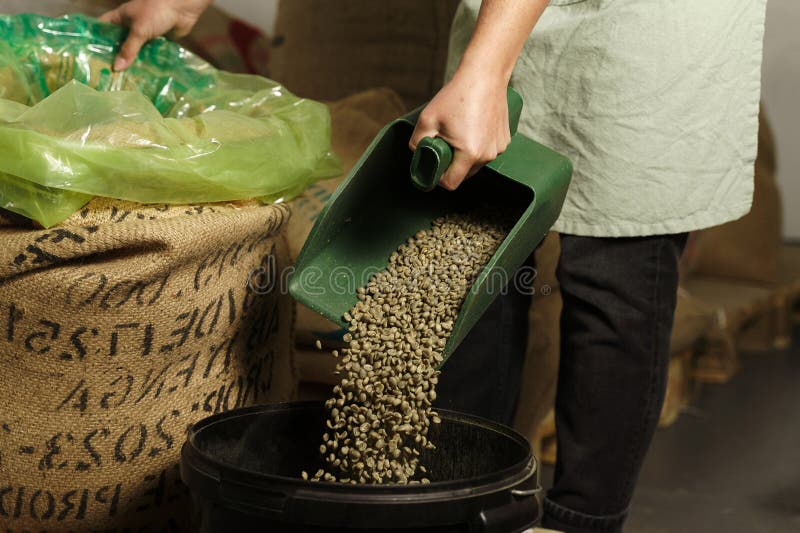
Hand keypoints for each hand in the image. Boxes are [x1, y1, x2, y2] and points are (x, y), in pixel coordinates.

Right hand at [99, 0, 211, 70]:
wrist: (182, 7)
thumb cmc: (156, 11)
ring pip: (135, 50)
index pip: (102, 28)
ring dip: (132, 62)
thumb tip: (116, 68)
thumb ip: (128, 49)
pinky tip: (142, 76)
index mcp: (120, 17)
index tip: (89, 56)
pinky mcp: (158, 41)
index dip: (95, 40)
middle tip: (106, 75)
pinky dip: (147, 63)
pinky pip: (150, 54)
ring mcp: (145, 33)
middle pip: (119, 43)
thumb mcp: (139, 30)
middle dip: (115, 57)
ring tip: (123, 80)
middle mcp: (131, 26)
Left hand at [409, 71, 509, 190]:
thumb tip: (417, 154)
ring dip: (466, 156)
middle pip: (464, 175)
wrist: (485, 75)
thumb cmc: (457, 95)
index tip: (434, 166)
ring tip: (460, 133)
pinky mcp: (505, 140)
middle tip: (445, 144)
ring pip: (476, 164)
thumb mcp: (427, 118)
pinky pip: (487, 152)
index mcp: (469, 153)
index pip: (451, 183)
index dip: (438, 178)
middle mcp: (487, 155)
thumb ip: (417, 142)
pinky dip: (479, 146)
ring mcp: (499, 148)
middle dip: (452, 165)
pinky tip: (473, 128)